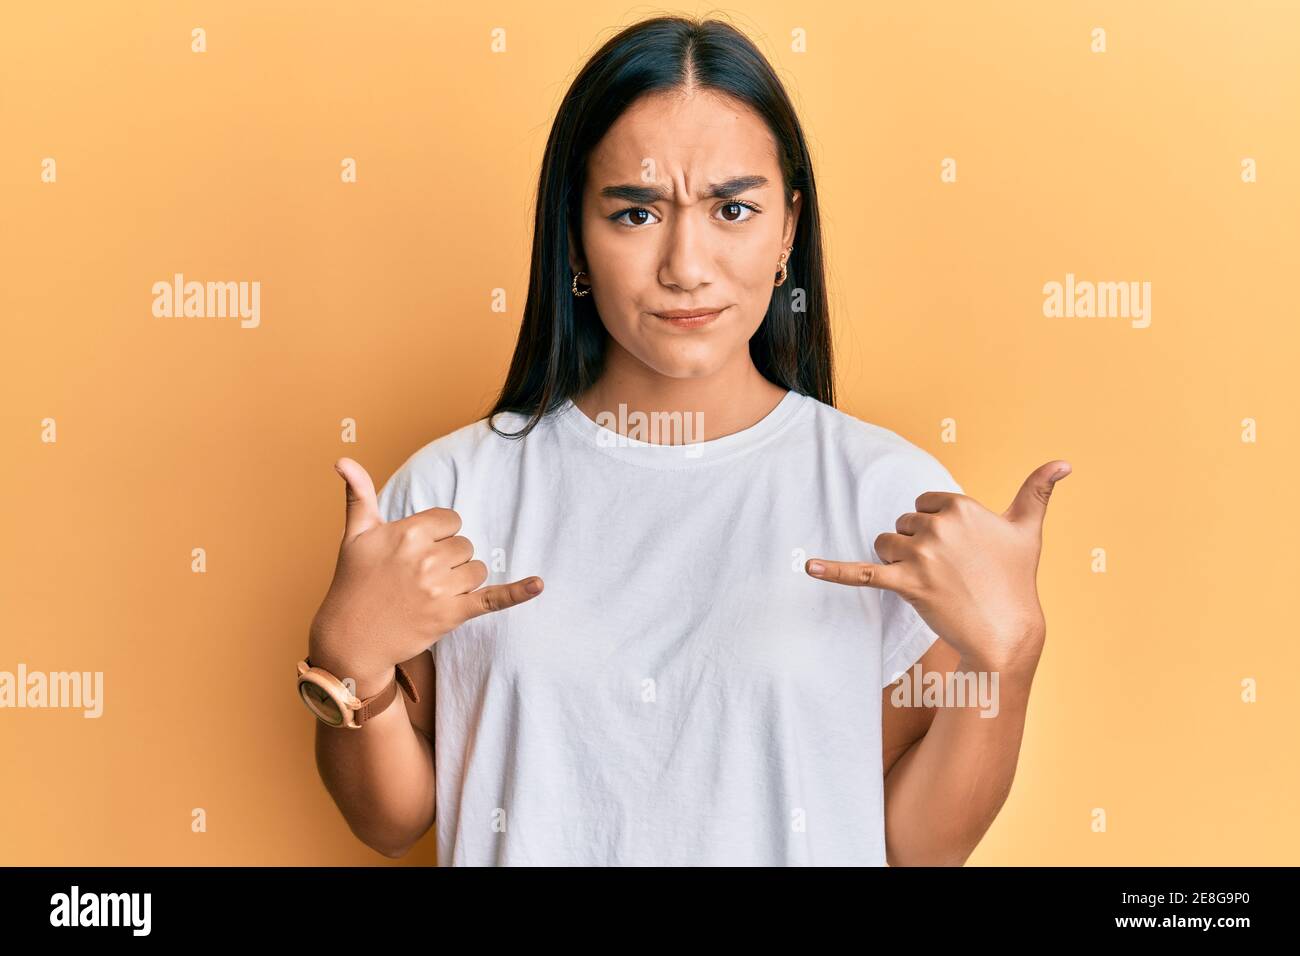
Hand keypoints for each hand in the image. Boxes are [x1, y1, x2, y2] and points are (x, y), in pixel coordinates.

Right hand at [309, 457, 543, 683]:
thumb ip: (358, 495)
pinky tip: (539, 584)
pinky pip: (493, 599)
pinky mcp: (452, 616)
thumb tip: (343, 459)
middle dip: (448, 558)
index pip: (451, 520)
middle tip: (418, 576)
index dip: (438, 534)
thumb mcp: (355, 536)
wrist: (351, 639)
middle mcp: (427, 559)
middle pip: (465, 545)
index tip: (417, 550)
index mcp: (408, 534)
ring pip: (477, 570)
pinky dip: (517, 593)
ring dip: (462, 580)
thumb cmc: (353, 583)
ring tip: (431, 592)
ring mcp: (441, 589)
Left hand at [805, 460, 1070, 674]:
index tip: (957, 549)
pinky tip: (807, 567)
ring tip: (931, 582)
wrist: (1005, 633)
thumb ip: (1039, 490)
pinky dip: (833, 571)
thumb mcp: (1029, 531)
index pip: (924, 503)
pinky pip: (862, 573)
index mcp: (961, 507)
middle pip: (903, 523)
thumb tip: (1066, 461)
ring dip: (898, 560)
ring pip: (885, 543)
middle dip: (917, 544)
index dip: (936, 525)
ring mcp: (920, 555)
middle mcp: (939, 526)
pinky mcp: (905, 584)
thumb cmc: (1016, 581)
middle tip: (948, 571)